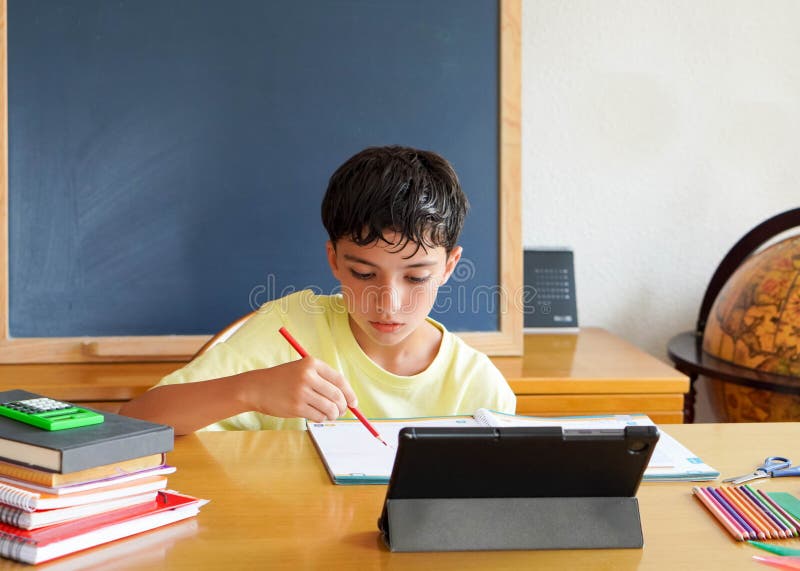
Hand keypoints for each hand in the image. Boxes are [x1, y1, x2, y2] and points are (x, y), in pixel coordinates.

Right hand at [240, 357, 357, 421]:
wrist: (257, 387)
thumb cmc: (283, 380)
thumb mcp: (302, 371)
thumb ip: (323, 380)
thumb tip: (347, 399)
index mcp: (312, 363)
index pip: (339, 380)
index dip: (349, 393)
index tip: (354, 403)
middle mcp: (308, 376)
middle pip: (337, 395)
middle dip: (343, 407)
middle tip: (342, 412)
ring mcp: (302, 392)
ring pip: (329, 408)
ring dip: (333, 415)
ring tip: (330, 415)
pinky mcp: (296, 406)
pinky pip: (318, 416)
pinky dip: (322, 418)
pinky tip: (317, 416)